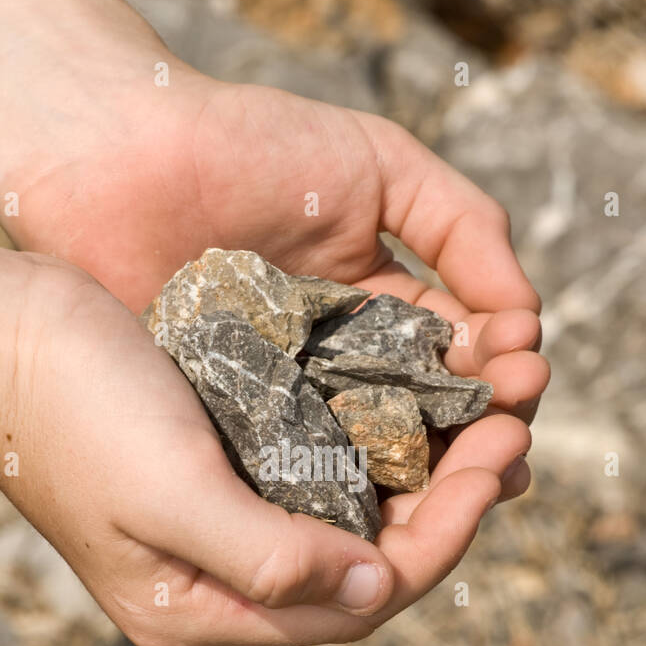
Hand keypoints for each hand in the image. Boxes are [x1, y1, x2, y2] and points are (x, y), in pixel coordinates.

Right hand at [0, 231, 530, 645]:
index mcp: (199, 609)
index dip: (441, 541)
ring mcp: (219, 525)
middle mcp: (216, 580)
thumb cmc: (71, 408)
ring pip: (351, 519)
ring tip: (485, 420)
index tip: (495, 468)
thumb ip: (272, 557)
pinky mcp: (221, 468)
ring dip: (422, 476)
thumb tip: (379, 585)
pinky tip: (417, 407)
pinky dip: (376, 446)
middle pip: (365, 565)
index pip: (356, 602)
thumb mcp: (170, 492)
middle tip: (510, 435)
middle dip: (447, 507)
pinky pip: (322, 474)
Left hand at [6, 72, 549, 445]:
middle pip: (438, 421)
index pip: (469, 357)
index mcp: (386, 308)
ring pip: (381, 461)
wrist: (116, 158)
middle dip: (488, 430)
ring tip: (474, 474)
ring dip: (439, 474)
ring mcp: (294, 408)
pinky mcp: (239, 438)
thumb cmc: (246, 146)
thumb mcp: (379, 164)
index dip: (505, 369)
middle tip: (508, 435)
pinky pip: (306, 477)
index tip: (523, 368)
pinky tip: (390, 500)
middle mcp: (347, 367)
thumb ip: (464, 225)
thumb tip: (529, 316)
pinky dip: (353, 494)